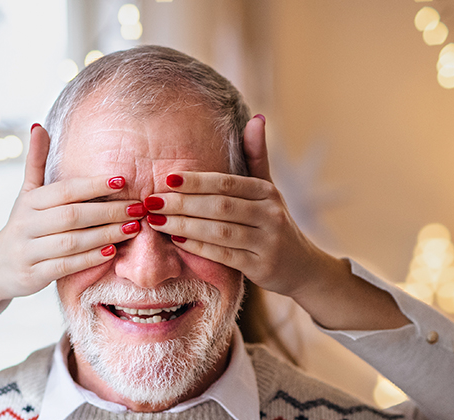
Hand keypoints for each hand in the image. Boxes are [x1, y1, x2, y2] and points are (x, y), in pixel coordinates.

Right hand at [0, 125, 140, 310]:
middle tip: (137, 208)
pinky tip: (111, 252)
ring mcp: (29, 251)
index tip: (122, 180)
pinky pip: (65, 267)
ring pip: (70, 242)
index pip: (65, 190)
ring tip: (132, 229)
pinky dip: (89, 259)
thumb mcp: (27, 194)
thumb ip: (36, 162)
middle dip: (108, 211)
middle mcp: (26, 224)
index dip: (93, 185)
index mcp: (29, 201)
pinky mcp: (33, 275)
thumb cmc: (23, 226)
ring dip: (104, 235)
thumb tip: (39, 126)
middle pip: (71, 216)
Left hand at [147, 116, 406, 331]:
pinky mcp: (261, 267)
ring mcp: (267, 242)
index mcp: (267, 192)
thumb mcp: (269, 190)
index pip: (227, 183)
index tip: (167, 179)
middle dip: (182, 204)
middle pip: (219, 206)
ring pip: (219, 231)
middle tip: (151, 201)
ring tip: (156, 220)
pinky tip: (177, 240)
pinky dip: (199, 247)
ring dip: (184, 225)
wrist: (302, 266)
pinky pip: (224, 256)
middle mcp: (270, 215)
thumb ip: (257, 156)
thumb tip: (257, 118)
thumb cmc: (274, 224)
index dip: (196, 181)